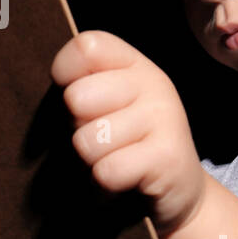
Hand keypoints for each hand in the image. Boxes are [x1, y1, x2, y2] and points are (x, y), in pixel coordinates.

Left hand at [50, 30, 207, 238]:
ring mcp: (164, 117)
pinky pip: (106, 171)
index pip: (86, 47)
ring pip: (87, 141)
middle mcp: (153, 83)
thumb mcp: (106, 106)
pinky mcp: (167, 156)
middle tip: (102, 139)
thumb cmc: (128, 145)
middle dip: (77, 128)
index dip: (64, 73)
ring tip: (114, 160)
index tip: (74, 101)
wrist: (180, 191)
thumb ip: (81, 86)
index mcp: (134, 64)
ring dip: (92, 161)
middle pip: (77, 97)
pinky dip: (104, 186)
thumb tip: (57, 89)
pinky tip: (122, 181)